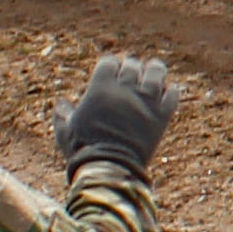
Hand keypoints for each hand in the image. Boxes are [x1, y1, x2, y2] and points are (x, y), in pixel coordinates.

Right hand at [55, 53, 180, 176]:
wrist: (109, 169)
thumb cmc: (83, 151)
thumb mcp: (66, 132)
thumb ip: (62, 115)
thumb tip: (60, 103)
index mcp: (100, 87)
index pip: (109, 62)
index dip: (111, 65)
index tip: (111, 72)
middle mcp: (124, 89)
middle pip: (132, 64)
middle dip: (131, 68)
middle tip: (132, 77)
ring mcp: (145, 101)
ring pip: (156, 72)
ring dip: (155, 71)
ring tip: (153, 74)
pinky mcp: (161, 116)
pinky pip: (172, 95)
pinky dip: (170, 92)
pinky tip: (166, 95)